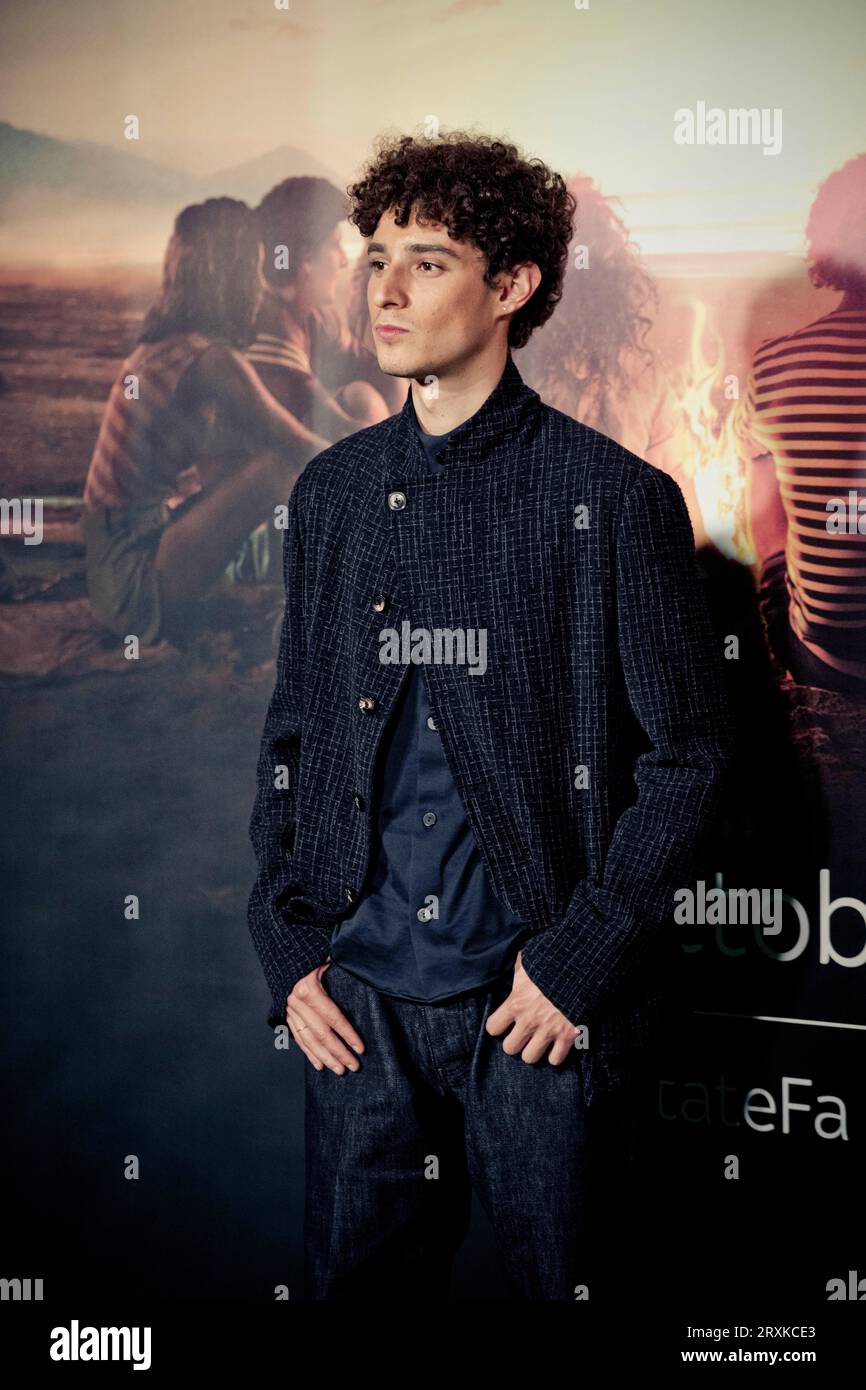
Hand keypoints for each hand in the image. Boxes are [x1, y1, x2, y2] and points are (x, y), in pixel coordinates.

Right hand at [286, 957, 364, 1073]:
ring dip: (325, 1057)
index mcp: (308, 988)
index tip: (361, 1048)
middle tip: (354, 1066)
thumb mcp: (329, 957)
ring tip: (339, 1070)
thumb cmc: (312, 952)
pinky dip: (309, 1052)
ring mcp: (289, 1009)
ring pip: (309, 1039)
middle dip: (339, 1052)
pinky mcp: (286, 1014)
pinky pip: (298, 1037)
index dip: (348, 1034)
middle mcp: (296, 1002)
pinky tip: (319, 1065)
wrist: (286, 950)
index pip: (333, 1017)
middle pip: (321, 1033)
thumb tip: (370, 977)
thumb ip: (344, 969)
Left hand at [485, 950, 578, 1065]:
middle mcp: (529, 1021)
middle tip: (524, 1033)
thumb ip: (519, 969)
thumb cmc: (554, 963)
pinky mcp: (568, 1037)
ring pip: (530, 1058)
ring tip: (539, 1040)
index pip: (492, 1027)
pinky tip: (557, 1044)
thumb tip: (516, 966)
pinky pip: (555, 1060)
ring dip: (534, 1050)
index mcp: (516, 1002)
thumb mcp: (531, 961)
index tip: (505, 1022)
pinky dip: (556, 1054)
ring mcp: (549, 1031)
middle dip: (516, 1042)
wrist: (584, 969)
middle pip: (510, 1048)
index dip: (498, 1025)